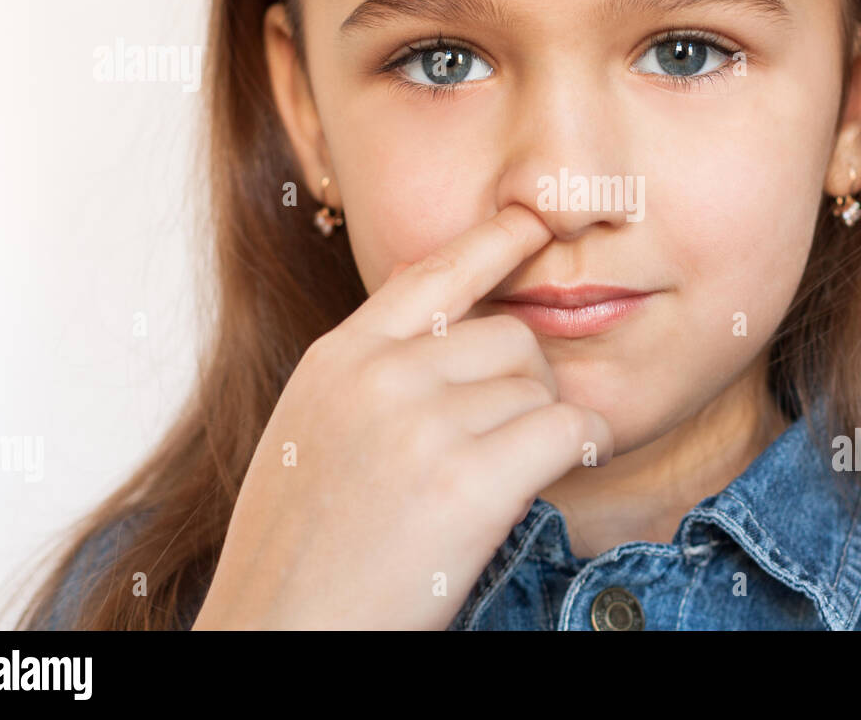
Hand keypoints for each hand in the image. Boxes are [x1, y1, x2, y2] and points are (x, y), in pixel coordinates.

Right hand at [191, 203, 613, 628]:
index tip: (530, 222)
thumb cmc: (299, 551)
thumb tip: (456, 336)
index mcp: (337, 361)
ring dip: (542, 431)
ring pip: (540, 387)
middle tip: (506, 439)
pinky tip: (563, 472)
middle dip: (526, 384)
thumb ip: (371, 377)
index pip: (430, 272)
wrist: (278, 637)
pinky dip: (582, 449)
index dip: (491, 242)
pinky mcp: (467, 482)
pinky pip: (568, 429)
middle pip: (510, 336)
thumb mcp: (311, 432)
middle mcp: (380, 377)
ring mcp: (421, 425)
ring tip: (504, 479)